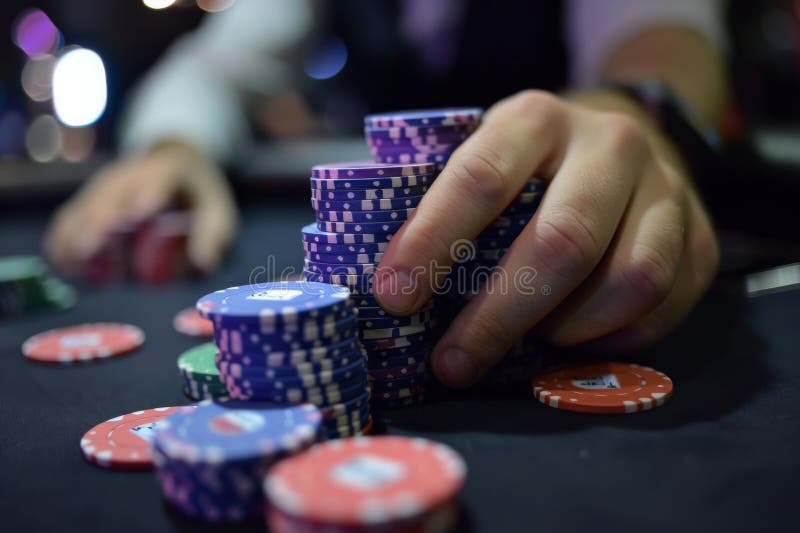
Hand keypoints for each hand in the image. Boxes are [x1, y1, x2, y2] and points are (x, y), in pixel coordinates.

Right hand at [45, 142, 237, 273]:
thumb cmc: (198, 193)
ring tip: (69, 263)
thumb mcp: (218, 209)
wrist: (173, 160)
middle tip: (88, 250)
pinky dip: (63, 236)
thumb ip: (213, 234)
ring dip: (75, 232)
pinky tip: (60, 261)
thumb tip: (204, 264)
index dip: (148, 193)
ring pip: (85, 205)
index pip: (158, 178)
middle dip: (99, 221)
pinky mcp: (91, 197)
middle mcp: (131, 173)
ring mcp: (107, 184)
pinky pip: (72, 215)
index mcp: (169, 170)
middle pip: (111, 195)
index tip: (138, 213)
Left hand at [373, 90, 719, 387]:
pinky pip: (662, 308)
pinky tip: (573, 340)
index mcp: (537, 119)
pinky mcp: (702, 237)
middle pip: (562, 242)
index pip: (481, 178)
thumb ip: (448, 208)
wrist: (628, 136)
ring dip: (565, 330)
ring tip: (528, 341)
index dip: (432, 242)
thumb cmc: (533, 166)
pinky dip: (611, 339)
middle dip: (499, 316)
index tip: (394, 298)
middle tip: (452, 364)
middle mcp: (610, 146)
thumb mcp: (486, 158)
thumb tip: (397, 291)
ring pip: (629, 281)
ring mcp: (666, 190)